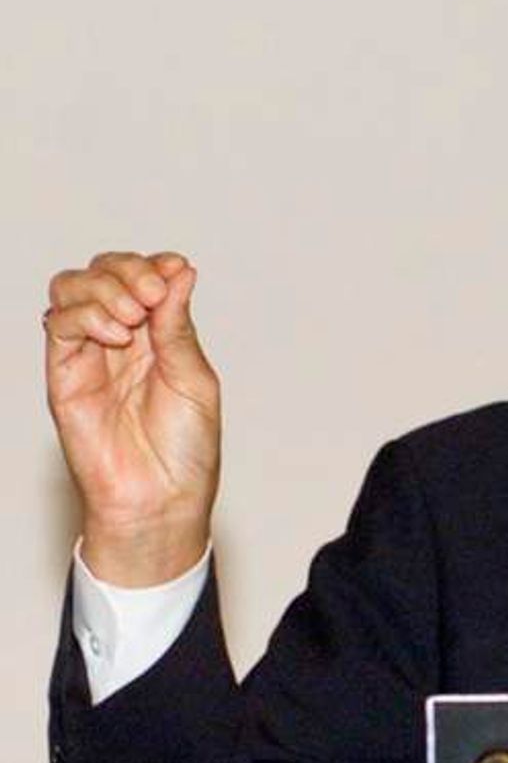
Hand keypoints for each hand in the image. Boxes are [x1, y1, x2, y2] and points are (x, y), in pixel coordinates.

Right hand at [45, 252, 220, 585]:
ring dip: (102, 287)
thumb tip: (180, 271)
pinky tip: (116, 337)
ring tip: (134, 316)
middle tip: (153, 293)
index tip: (174, 269)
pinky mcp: (64, 375)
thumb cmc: (185, 449)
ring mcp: (90, 355)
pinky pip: (56, 324)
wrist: (161, 498)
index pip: (143, 276)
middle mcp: (121, 339)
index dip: (155, 264)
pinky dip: (85, 315)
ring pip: (72, 289)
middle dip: (127, 269)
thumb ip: (179, 326)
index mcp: (159, 336)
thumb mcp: (195, 378)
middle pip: (103, 272)